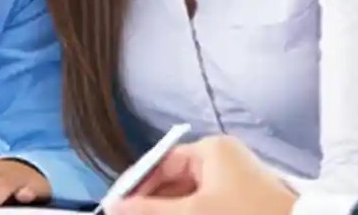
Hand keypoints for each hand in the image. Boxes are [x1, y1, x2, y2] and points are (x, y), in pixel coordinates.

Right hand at [112, 136, 295, 214]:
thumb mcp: (192, 214)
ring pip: (189, 194)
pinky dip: (189, 213)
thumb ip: (150, 211)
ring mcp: (235, 179)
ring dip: (170, 210)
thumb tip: (114, 207)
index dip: (138, 185)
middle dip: (153, 202)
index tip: (118, 205)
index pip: (162, 162)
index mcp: (211, 149)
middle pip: (175, 178)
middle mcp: (223, 157)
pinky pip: (206, 203)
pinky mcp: (243, 198)